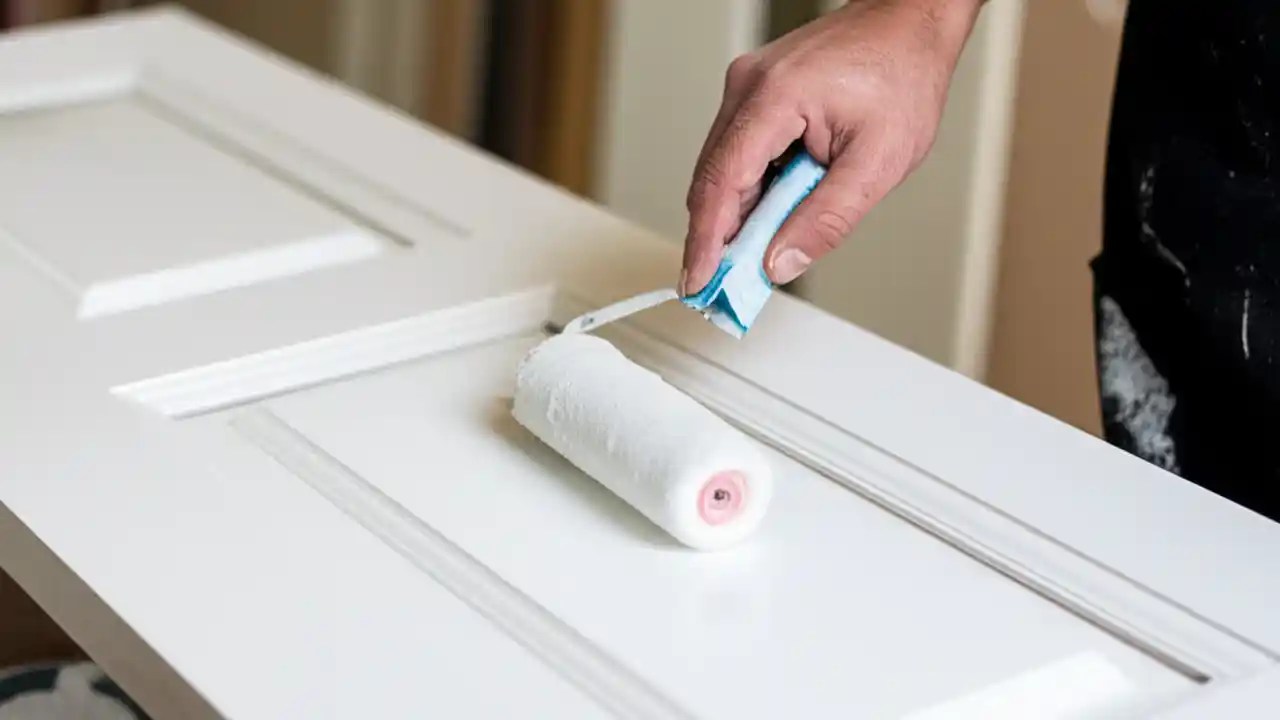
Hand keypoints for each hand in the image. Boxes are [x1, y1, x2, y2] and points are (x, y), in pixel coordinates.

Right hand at [681, 0, 982, 293]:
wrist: (909, 23)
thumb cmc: (902, 74)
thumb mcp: (879, 162)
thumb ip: (827, 218)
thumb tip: (781, 262)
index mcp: (775, 98)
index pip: (722, 182)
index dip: (706, 240)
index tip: (698, 280)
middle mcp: (749, 87)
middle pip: (713, 179)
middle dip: (717, 237)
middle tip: (723, 286)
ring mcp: (748, 87)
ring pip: (723, 168)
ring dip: (737, 215)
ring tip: (754, 256)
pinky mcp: (756, 94)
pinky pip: (739, 152)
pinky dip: (750, 189)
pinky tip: (769, 214)